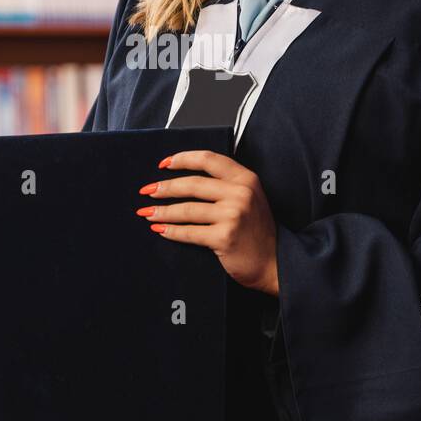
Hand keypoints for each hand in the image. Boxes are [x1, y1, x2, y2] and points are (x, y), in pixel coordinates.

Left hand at [136, 148, 279, 296]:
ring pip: (187, 209)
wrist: (274, 262)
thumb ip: (226, 184)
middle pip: (192, 184)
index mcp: (246, 178)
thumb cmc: (258, 231)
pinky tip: (161, 229)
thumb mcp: (250, 197)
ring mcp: (233, 216)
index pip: (208, 159)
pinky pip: (189, 232)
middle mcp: (240, 194)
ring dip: (162, 212)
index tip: (164, 163)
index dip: (182, 159)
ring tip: (147, 213)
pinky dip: (171, 231)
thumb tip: (184, 180)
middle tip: (147, 191)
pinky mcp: (224, 237)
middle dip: (164, 188)